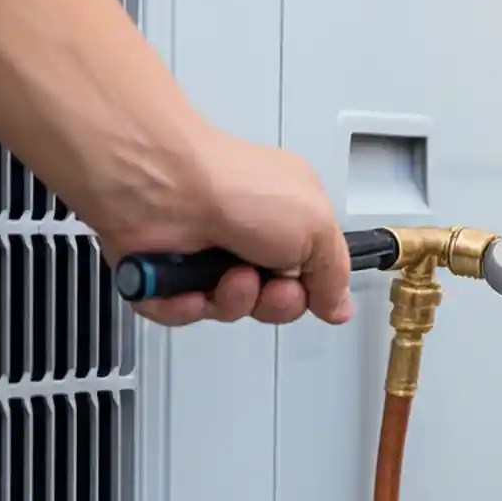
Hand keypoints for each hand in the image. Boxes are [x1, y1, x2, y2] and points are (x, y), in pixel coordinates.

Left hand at [77, 124, 351, 326]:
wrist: (162, 187)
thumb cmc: (234, 185)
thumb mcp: (318, 226)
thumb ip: (336, 273)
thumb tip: (339, 306)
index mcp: (287, 218)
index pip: (309, 274)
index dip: (312, 291)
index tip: (313, 289)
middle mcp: (246, 235)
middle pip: (272, 301)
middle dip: (276, 303)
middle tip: (272, 286)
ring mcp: (204, 255)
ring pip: (229, 310)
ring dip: (234, 301)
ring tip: (229, 276)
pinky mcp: (163, 275)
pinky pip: (182, 315)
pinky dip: (186, 308)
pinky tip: (190, 288)